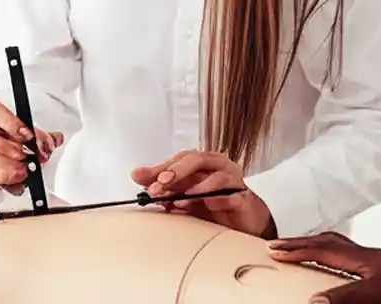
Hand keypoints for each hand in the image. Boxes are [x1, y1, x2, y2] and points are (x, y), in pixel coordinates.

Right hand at [0, 99, 62, 193]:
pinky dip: (6, 181)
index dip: (10, 123)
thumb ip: (43, 136)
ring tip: (24, 170)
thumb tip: (53, 140)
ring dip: (7, 167)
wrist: (8, 147)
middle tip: (25, 155)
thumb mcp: (30, 130)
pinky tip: (18, 181)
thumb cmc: (14, 134)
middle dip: (7, 148)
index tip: (28, 135)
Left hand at [131, 149, 275, 237]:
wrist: (243, 222)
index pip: (181, 158)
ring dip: (196, 188)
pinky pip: (232, 197)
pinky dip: (217, 200)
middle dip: (176, 172)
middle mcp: (219, 167)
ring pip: (217, 177)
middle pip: (198, 160)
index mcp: (204, 162)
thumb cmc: (214, 203)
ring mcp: (233, 182)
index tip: (143, 178)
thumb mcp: (184, 194)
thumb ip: (163, 185)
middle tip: (160, 184)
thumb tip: (136, 175)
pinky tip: (207, 205)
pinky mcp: (243, 200)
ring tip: (180, 199)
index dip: (162, 167)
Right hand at [268, 232, 380, 303]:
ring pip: (341, 245)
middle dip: (302, 243)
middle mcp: (365, 253)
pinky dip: (339, 253)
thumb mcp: (377, 296)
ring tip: (308, 247)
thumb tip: (312, 302)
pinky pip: (354, 253)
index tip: (274, 250)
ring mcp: (377, 258)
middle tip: (282, 245)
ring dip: (320, 245)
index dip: (296, 250)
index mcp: (358, 257)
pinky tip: (345, 265)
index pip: (320, 249)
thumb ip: (345, 298)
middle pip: (327, 241)